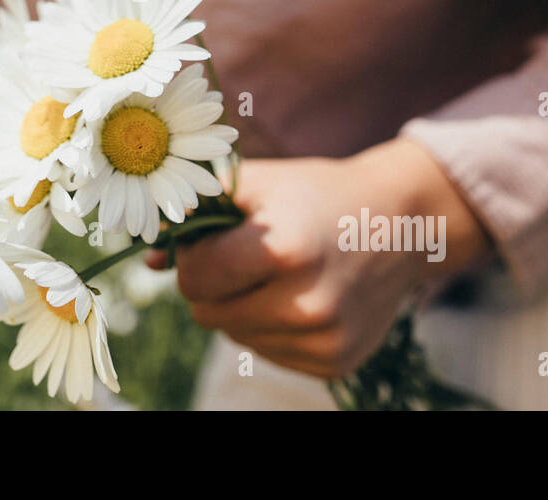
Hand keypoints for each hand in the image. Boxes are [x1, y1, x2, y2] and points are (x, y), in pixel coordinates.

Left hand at [155, 137, 492, 378]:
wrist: (399, 223)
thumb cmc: (314, 194)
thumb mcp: (256, 185)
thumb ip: (195, 214)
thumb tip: (148, 259)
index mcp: (285, 251)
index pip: (195, 279)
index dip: (192, 258)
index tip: (212, 241)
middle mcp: (307, 304)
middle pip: (207, 314)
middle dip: (212, 285)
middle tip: (244, 256)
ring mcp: (324, 339)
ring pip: (235, 335)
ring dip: (241, 307)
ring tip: (278, 273)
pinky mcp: (336, 363)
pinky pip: (268, 353)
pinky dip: (270, 327)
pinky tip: (299, 295)